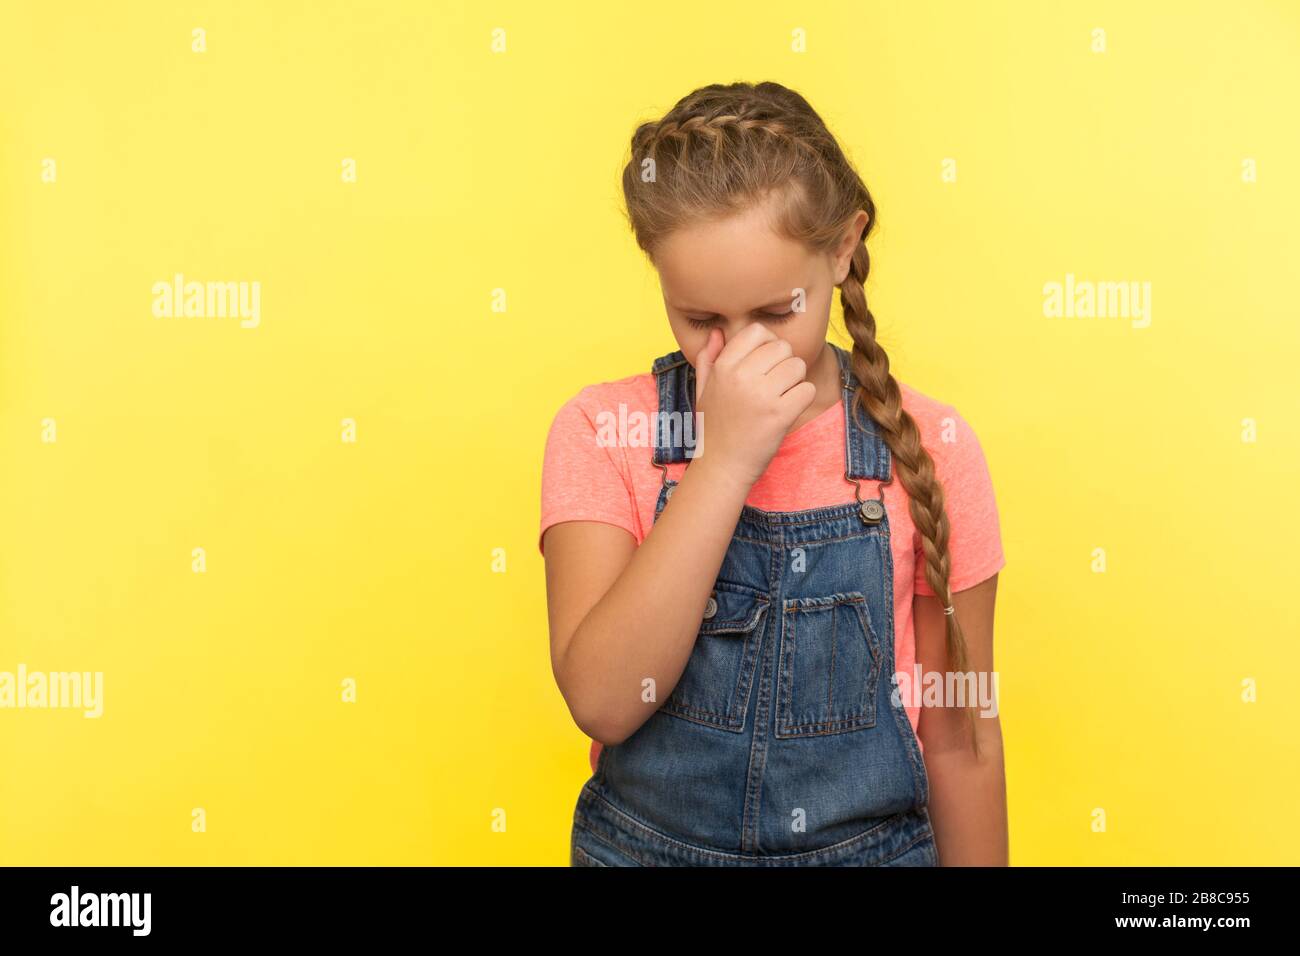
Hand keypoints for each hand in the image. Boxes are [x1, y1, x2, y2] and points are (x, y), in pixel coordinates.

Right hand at [691, 324, 816, 488]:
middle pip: (782, 347)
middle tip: (775, 384)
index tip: (764, 363)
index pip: (758, 332)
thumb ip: (708, 359)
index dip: (767, 344)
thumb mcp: (703, 390)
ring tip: (781, 397)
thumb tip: (717, 332)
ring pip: (798, 366)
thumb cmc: (713, 428)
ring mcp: (761, 395)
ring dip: (795, 381)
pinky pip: (807, 390)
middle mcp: (741, 376)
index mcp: (723, 367)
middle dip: (784, 363)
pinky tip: (788, 410)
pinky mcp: (780, 414)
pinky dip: (802, 399)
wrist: (721, 466)